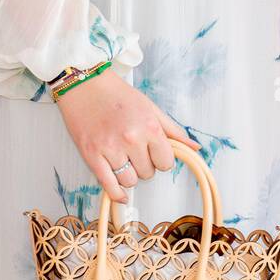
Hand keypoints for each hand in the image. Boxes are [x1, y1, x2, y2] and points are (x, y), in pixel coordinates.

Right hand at [55, 67, 195, 203]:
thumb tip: (194, 147)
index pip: (166, 162)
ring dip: (129, 175)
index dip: (161, 159)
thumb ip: (173, 130)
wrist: (84, 85)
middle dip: (144, 165)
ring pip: (129, 181)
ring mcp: (110, 149)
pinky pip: (109, 186)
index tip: (155, 154)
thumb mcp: (150, 108)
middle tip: (136, 152)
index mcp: (148, 127)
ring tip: (124, 160)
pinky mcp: (91, 156)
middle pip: (148, 174)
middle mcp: (131, 139)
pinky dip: (117, 193)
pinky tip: (121, 193)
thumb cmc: (117, 94)